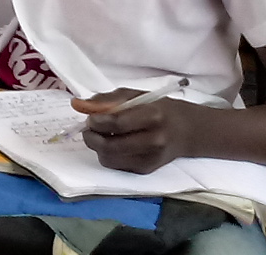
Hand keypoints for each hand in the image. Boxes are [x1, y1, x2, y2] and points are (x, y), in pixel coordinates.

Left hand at [76, 92, 193, 173]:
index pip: (117, 123)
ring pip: (109, 159)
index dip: (96, 121)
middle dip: (92, 137)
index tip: (89, 117)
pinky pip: (116, 165)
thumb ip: (107, 100)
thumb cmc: (158, 108)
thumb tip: (78, 105)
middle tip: (89, 127)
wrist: (187, 132)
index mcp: (152, 116)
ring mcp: (150, 159)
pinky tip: (114, 143)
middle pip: (110, 146)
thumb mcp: (135, 95)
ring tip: (102, 134)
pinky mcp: (146, 170)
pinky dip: (108, 155)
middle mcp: (153, 141)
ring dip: (98, 147)